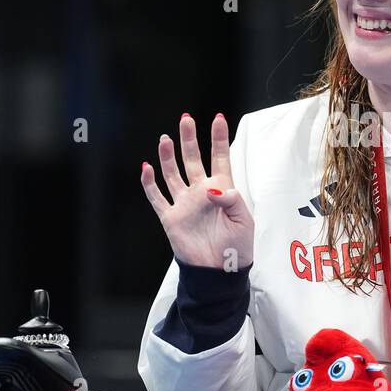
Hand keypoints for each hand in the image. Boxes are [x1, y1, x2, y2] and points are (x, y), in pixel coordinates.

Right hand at [141, 113, 254, 269]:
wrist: (219, 271)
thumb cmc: (237, 247)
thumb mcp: (244, 220)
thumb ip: (231, 199)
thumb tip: (211, 187)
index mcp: (222, 189)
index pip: (220, 158)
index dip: (218, 139)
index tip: (218, 119)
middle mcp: (201, 192)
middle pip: (192, 159)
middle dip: (189, 139)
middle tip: (185, 119)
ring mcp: (184, 204)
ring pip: (172, 174)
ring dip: (168, 156)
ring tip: (165, 138)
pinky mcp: (170, 217)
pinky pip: (157, 197)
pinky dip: (150, 183)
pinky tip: (146, 168)